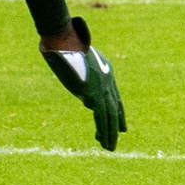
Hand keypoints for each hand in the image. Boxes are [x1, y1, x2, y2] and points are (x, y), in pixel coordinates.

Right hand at [42, 17, 124, 149]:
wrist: (63, 36)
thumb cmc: (63, 39)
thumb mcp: (74, 52)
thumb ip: (78, 62)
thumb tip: (66, 63)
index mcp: (106, 71)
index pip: (115, 96)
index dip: (118, 112)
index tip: (121, 127)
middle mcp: (107, 81)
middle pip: (115, 108)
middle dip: (115, 126)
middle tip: (114, 142)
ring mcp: (100, 87)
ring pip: (110, 116)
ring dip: (110, 134)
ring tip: (109, 148)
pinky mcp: (91, 93)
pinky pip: (99, 116)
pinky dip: (102, 129)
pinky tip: (100, 139)